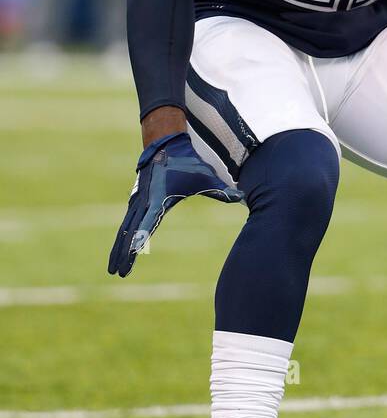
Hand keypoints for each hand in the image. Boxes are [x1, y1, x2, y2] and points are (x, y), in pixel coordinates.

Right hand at [108, 132, 242, 277]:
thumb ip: (221, 190)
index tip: (132, 253)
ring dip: (118, 249)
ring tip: (114, 269)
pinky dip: (121, 238)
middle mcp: (144, 201)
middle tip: (118, 273)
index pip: (148, 222)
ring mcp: (138, 201)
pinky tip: (118, 251)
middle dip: (123, 253)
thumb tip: (241, 197)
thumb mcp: (206, 176)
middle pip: (130, 231)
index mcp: (159, 198)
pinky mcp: (137, 200)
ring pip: (125, 229)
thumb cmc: (187, 162)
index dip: (140, 238)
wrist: (167, 144)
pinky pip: (127, 223)